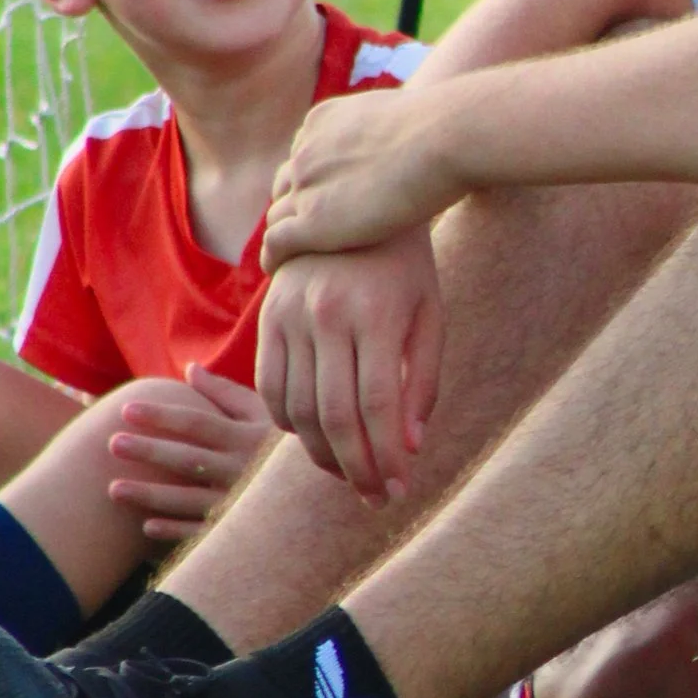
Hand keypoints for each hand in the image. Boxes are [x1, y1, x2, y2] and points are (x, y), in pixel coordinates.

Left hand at [106, 367, 274, 539]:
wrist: (328, 496)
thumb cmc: (290, 448)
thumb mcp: (267, 414)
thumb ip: (227, 393)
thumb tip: (190, 368)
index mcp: (247, 438)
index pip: (198, 424)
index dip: (162, 416)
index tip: (126, 409)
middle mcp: (243, 470)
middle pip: (188, 460)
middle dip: (149, 451)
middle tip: (112, 444)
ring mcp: (242, 504)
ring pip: (190, 500)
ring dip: (151, 496)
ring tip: (114, 489)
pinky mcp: (244, 532)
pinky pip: (205, 533)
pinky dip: (176, 531)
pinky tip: (147, 526)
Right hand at [255, 225, 444, 501]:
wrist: (353, 201)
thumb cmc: (405, 264)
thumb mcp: (429, 315)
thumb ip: (423, 381)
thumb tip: (411, 447)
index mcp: (376, 315)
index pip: (377, 405)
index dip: (385, 456)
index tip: (397, 489)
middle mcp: (326, 316)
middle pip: (334, 416)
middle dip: (355, 468)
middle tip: (373, 496)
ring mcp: (290, 316)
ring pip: (296, 409)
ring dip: (320, 454)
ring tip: (347, 475)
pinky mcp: (268, 318)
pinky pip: (268, 386)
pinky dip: (287, 423)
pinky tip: (313, 439)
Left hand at [262, 88, 455, 269]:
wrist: (444, 138)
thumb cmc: (445, 130)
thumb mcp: (405, 118)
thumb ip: (394, 129)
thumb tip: (422, 134)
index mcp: (324, 120)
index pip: (305, 156)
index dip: (311, 182)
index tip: (323, 202)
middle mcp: (307, 150)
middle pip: (287, 186)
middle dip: (293, 208)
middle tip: (303, 235)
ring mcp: (306, 185)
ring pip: (278, 215)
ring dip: (282, 236)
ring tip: (288, 259)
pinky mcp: (312, 221)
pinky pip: (276, 243)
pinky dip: (273, 257)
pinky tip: (278, 271)